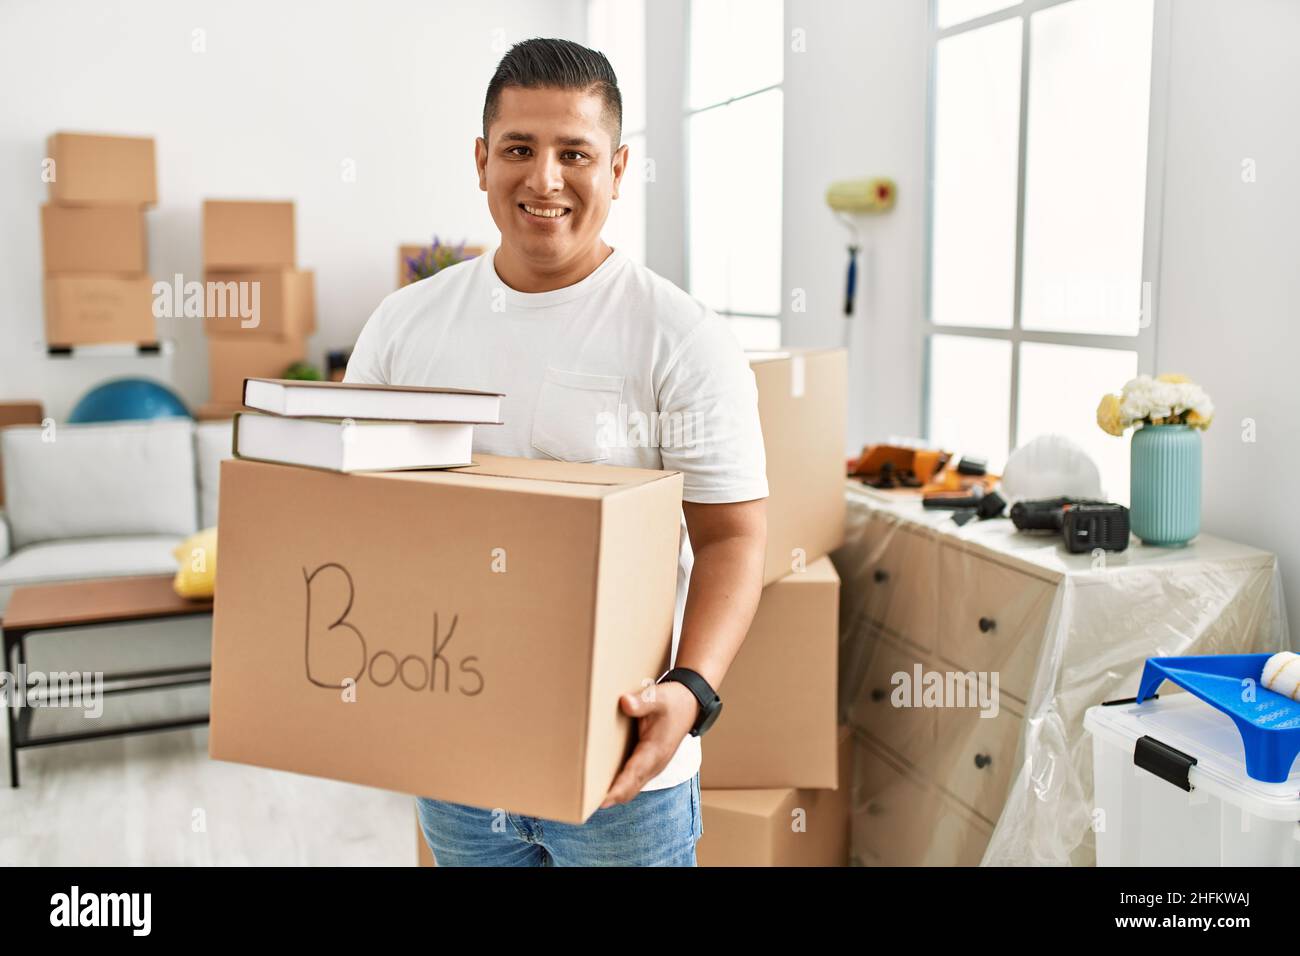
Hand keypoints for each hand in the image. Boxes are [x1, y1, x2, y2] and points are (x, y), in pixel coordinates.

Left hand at [599, 680, 699, 808]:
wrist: (690, 704)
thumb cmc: (673, 702)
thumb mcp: (659, 697)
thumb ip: (642, 702)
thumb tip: (625, 703)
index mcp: (656, 751)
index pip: (634, 775)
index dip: (618, 789)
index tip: (601, 800)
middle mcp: (655, 764)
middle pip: (630, 789)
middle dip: (610, 798)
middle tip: (584, 803)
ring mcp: (653, 767)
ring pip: (631, 788)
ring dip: (614, 795)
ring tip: (588, 798)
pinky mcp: (649, 764)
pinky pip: (632, 781)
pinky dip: (619, 787)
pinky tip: (601, 785)